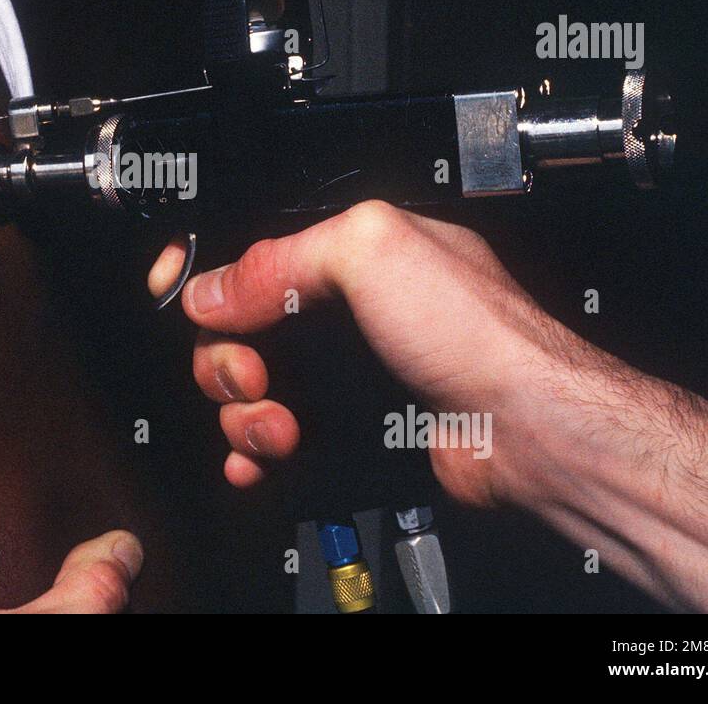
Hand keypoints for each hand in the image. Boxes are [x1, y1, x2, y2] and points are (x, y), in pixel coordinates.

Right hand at [150, 200, 588, 507]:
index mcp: (352, 253)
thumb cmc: (477, 333)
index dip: (209, 277)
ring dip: (244, 413)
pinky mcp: (347, 431)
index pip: (255, 256)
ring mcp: (345, 375)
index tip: (184, 299)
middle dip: (225, 359)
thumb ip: (279, 258)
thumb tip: (211, 289)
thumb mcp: (370, 249)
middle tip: (250, 375)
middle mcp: (346, 312)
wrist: (523, 430)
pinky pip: (273, 440)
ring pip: (250, 391)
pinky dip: (253, 451)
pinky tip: (256, 457)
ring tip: (277, 426)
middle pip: (238, 330)